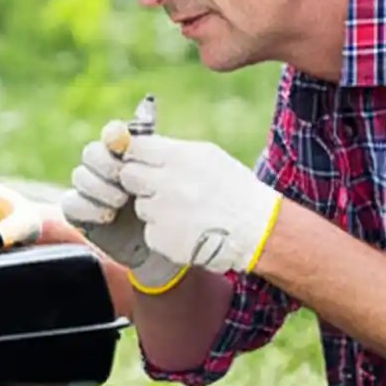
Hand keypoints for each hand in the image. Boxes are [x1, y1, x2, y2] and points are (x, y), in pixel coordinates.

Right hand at [60, 120, 186, 293]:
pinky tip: (107, 215)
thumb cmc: (175, 212)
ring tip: (120, 201)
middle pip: (91, 152)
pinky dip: (87, 207)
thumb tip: (148, 109)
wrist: (168, 249)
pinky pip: (71, 203)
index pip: (112, 134)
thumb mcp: (174, 178)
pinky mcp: (82, 215)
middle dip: (105, 163)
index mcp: (130, 156)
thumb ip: (158, 149)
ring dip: (98, 187)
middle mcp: (107, 170)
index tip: (121, 141)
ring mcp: (93, 192)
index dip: (113, 134)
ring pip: (80, 176)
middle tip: (123, 177)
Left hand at [118, 134, 282, 274]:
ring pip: (140, 206)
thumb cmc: (234, 189)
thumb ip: (171, 151)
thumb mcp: (208, 157)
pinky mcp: (162, 240)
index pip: (134, 148)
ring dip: (155, 209)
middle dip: (140, 181)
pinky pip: (150, 231)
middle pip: (128, 176)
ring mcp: (164, 214)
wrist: (257, 231)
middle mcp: (169, 184)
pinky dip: (163, 232)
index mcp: (180, 158)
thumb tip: (136, 145)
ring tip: (184, 212)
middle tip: (160, 188)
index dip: (135, 155)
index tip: (140, 161)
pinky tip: (187, 230)